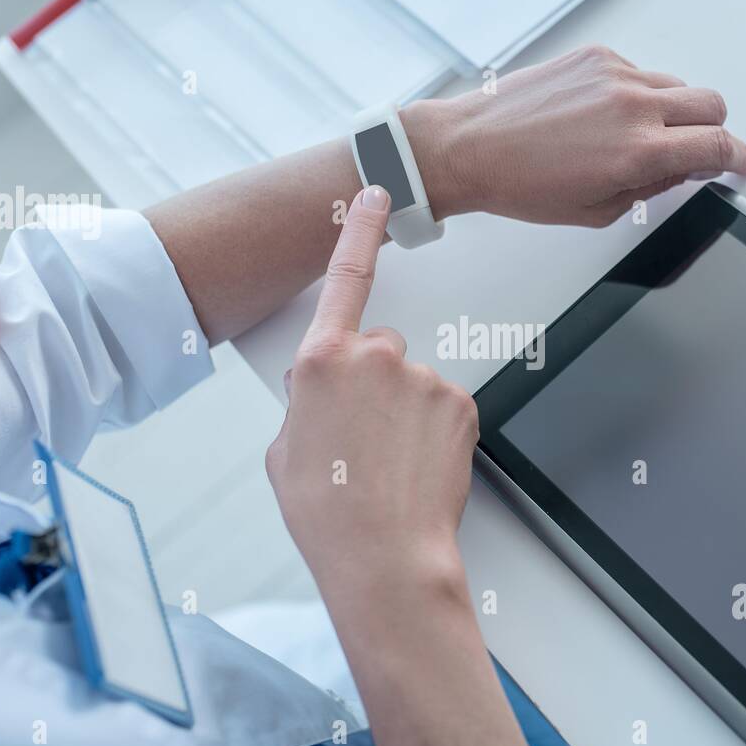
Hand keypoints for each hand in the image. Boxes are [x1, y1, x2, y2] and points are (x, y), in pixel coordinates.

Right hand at [265, 185, 478, 609]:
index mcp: (322, 361)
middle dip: (373, 381)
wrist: (383, 554)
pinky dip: (432, 431)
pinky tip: (414, 467)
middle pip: (379, 348)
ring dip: (403, 412)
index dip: (359, 228)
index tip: (376, 191)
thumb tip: (321, 389)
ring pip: (412, 383)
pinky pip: (442, 407)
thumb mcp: (285, 448)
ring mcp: (423, 378)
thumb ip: (305, 400)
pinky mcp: (460, 403)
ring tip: (386, 464)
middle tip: (360, 437)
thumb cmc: (326, 510)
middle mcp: (376, 357)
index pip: (346, 275)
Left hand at [402, 44, 745, 227]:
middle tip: (693, 151)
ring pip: (676, 85)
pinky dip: (635, 94)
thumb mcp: (599, 209)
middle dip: (711, 131)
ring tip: (634, 137)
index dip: (738, 159)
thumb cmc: (522, 184)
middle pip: (712, 104)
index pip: (718, 145)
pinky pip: (638, 72)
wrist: (470, 147)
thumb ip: (653, 188)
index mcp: (638, 151)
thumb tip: (685, 169)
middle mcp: (633, 105)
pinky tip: (602, 117)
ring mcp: (614, 74)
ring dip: (672, 111)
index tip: (740, 165)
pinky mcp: (595, 56)